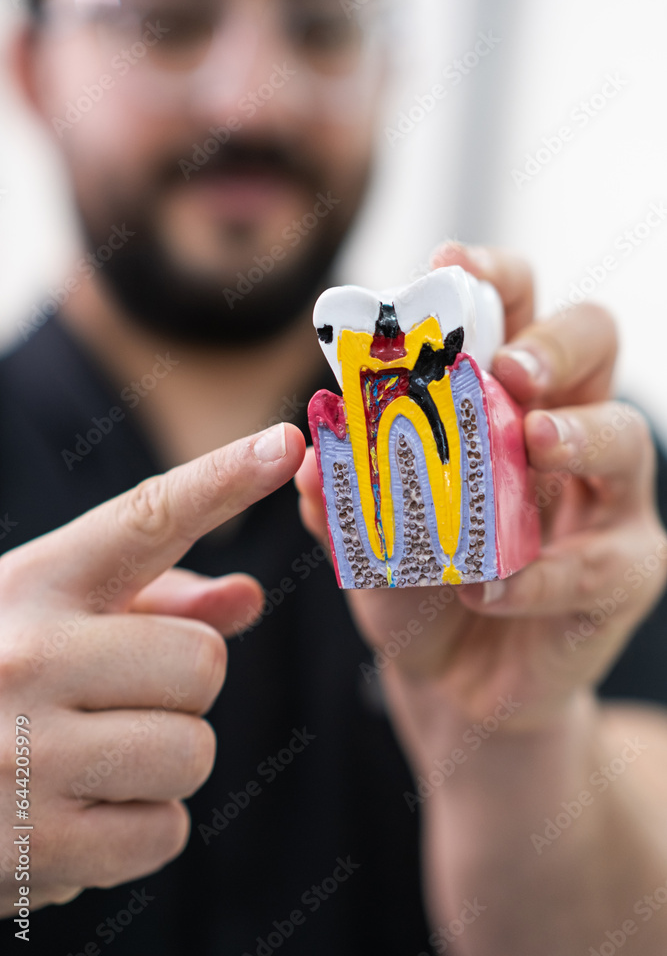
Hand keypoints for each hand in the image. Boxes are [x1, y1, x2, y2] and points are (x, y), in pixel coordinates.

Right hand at [0, 423, 304, 914]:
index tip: (286, 442)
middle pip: (203, 661)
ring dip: (163, 764)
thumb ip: (155, 603)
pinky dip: (138, 829)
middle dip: (182, 689)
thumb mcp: (50, 622)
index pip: (147, 520)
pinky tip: (76, 815)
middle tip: (116, 702)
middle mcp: (28, 655)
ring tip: (89, 762)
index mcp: (35, 586)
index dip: (225, 478)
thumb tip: (249, 597)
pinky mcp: (37, 845)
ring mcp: (27, 752)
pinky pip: (166, 831)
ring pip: (194, 750)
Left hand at [296, 244, 666, 734]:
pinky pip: (601, 563)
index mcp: (502, 398)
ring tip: (531, 445)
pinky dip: (541, 574)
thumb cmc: (416, 587)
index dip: (488, 277)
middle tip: (512, 369)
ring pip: (626, 437)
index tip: (448, 262)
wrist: (452, 685)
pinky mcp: (625, 574)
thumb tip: (307, 457)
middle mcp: (564, 430)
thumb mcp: (367, 537)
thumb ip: (343, 496)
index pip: (513, 311)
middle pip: (594, 341)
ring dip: (576, 435)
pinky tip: (488, 590)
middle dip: (554, 343)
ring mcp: (605, 500)